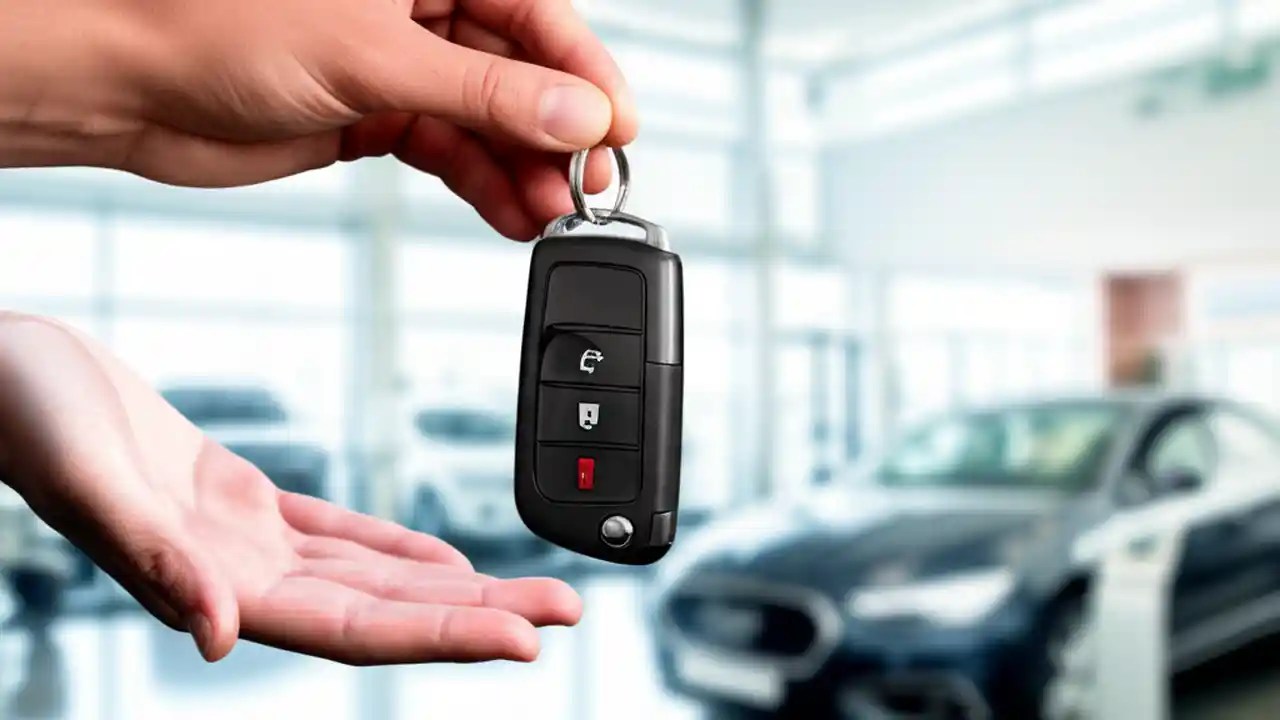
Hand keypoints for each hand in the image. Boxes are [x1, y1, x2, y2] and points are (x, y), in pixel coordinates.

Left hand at [0, 0, 636, 238]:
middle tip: (587, 188)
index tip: (616, 129)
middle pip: (520, 68)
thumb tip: (578, 115)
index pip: (535, 10)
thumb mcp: (375, 59)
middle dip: (556, 132)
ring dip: (522, 169)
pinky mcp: (376, 113)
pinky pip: (449, 149)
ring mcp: (399, 62)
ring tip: (550, 216)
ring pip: (488, 118)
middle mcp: (420, 5)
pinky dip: (480, 184)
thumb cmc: (217, 26)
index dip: (583, 71)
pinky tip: (510, 214)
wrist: (127, 85)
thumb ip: (485, 92)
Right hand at [0, 313, 580, 663]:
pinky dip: (397, 547)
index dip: (444, 637)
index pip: (356, 629)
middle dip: (480, 613)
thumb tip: (215, 635)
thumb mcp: (88, 479)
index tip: (524, 637)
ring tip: (529, 588)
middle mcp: (239, 575)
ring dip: (455, 585)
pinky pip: (338, 533)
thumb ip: (152, 560)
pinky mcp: (238, 499)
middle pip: (387, 611)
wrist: (4, 370)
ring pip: (373, 575)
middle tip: (564, 611)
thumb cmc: (25, 415)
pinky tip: (445, 558)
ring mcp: (243, 540)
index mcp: (214, 584)